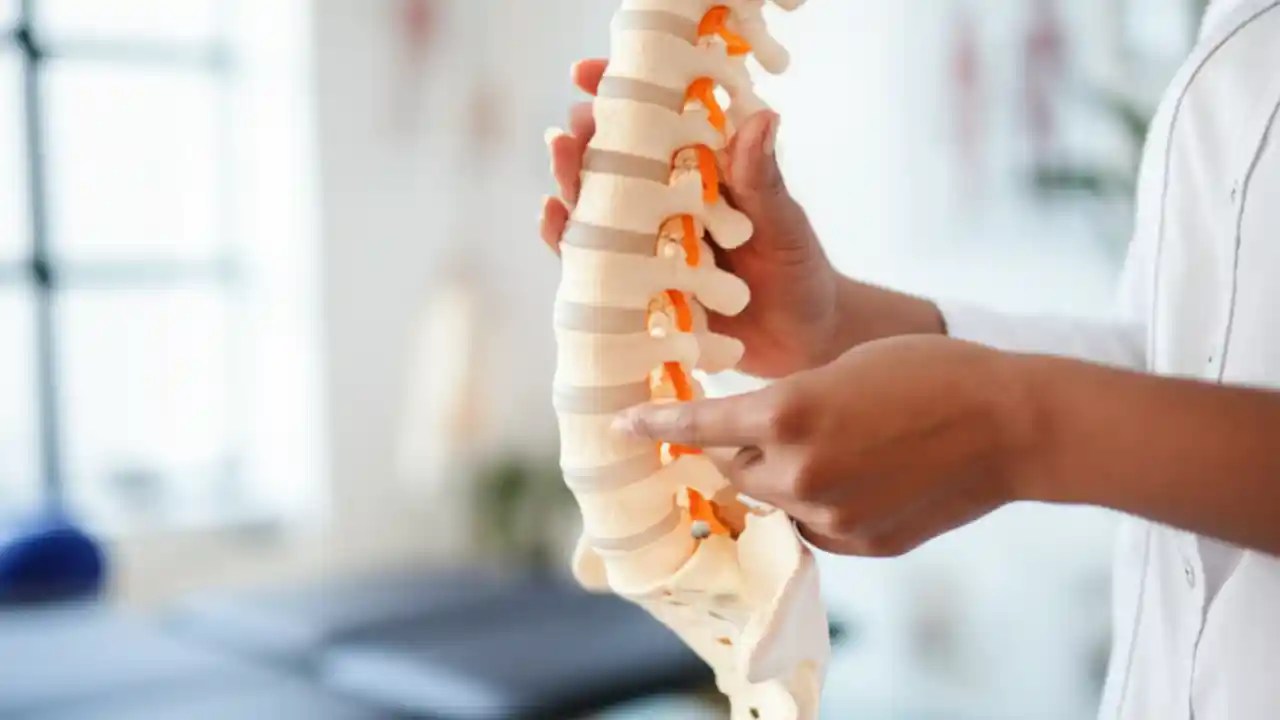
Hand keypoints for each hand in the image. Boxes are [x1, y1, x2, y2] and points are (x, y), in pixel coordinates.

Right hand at [539, 59, 844, 377]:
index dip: (617, 93)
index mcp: (700, 168)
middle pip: (611, 161)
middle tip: (571, 128)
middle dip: (584, 140)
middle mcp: (664, 200)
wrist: (801, 339)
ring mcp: (646, 242)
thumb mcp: (783, 221)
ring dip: (570, 182)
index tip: (588, 73)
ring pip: (593, 207)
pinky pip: (591, 261)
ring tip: (560, 161)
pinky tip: (553, 217)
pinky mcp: (634, 287)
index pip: (653, 120)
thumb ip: (762, 178)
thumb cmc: (797, 268)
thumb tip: (762, 118)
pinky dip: (566, 238)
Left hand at [612, 336, 1034, 555]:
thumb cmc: (929, 372)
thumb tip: (758, 433)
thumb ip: (791, 403)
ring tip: (827, 444)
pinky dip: (816, 504)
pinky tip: (855, 475)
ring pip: (774, 500)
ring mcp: (830, 515)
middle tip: (751, 426)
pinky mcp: (860, 543)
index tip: (625, 426)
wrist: (1009, 423)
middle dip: (734, 448)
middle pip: (733, 469)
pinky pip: (813, 527)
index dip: (659, 426)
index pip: (701, 427)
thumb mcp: (843, 366)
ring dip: (780, 476)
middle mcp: (798, 471)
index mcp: (788, 412)